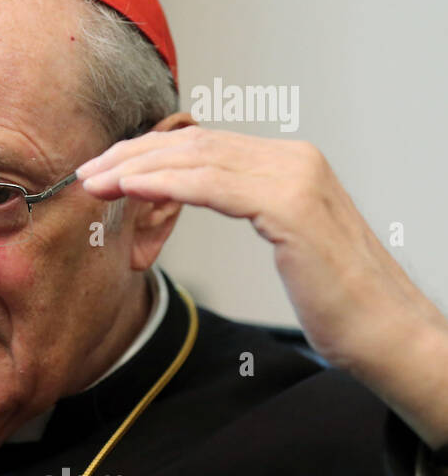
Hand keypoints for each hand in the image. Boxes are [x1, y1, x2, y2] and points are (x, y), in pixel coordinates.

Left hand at [75, 122, 447, 446]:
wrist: (386, 332)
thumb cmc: (338, 297)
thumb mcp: (284, 239)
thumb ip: (246, 203)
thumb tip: (190, 195)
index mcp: (290, 162)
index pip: (203, 144)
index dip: (148, 152)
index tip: (107, 167)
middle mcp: (294, 159)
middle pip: (194, 144)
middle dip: (133, 155)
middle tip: (89, 171)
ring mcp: (294, 179)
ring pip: (196, 159)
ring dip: (137, 169)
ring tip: (97, 181)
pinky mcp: (289, 207)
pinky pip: (212, 185)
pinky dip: (165, 183)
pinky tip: (132, 189)